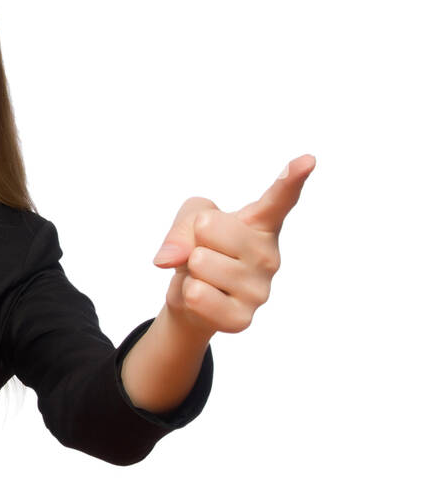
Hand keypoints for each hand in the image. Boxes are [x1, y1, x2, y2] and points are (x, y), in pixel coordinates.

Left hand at [151, 155, 315, 335]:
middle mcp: (269, 254)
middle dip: (194, 238)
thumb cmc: (200, 248)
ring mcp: (261, 289)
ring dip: (190, 269)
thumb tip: (170, 258)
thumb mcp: (188, 222)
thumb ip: (180, 227)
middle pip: (209, 227)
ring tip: (205, 276)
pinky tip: (205, 297)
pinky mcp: (243, 318)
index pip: (279, 199)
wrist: (192, 295)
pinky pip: (198, 295)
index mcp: (261, 223)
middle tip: (206, 252)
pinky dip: (188, 295)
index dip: (291, 179)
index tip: (308, 160)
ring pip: (200, 262)